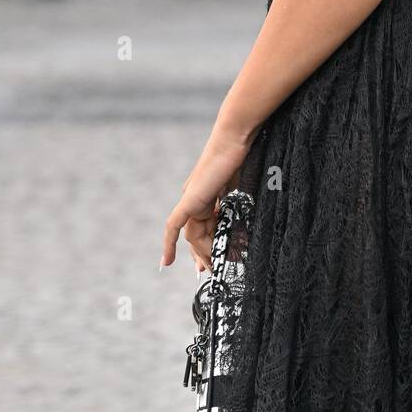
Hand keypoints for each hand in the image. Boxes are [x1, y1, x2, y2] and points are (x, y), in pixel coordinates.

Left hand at [160, 132, 250, 272]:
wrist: (234, 140)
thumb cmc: (242, 157)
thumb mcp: (240, 188)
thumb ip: (237, 205)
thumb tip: (244, 225)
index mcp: (207, 196)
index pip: (206, 227)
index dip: (210, 246)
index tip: (216, 262)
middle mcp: (196, 198)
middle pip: (198, 234)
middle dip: (205, 255)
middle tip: (214, 271)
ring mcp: (191, 199)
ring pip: (192, 235)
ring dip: (202, 253)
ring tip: (215, 266)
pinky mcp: (189, 200)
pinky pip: (174, 226)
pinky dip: (170, 244)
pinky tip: (167, 262)